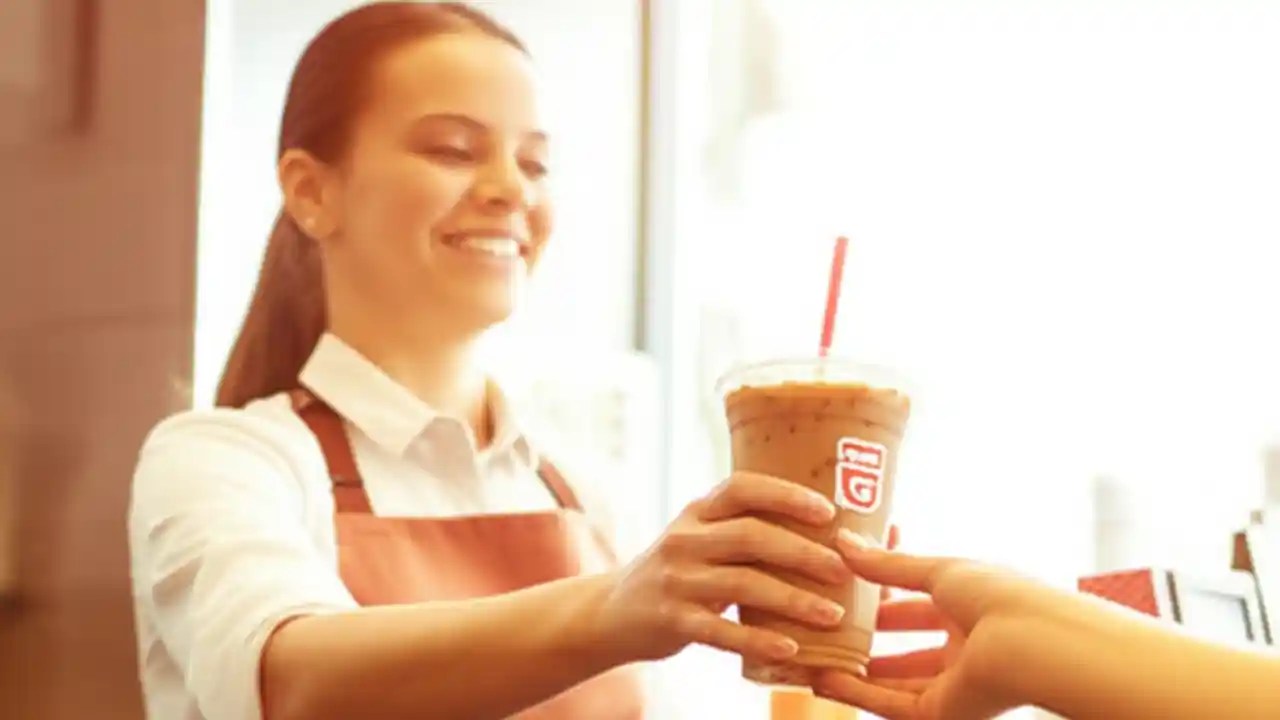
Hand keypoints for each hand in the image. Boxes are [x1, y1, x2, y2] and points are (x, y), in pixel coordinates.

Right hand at [595, 472, 853, 663]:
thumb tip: (831, 536)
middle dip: (803, 552)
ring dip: (793, 600)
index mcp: (697, 512)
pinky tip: (791, 648)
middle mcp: (684, 539)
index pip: (741, 488)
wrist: (613, 612)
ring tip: (833, 614)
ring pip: (743, 584)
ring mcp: (676, 580)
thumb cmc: (682, 572)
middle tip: (843, 570)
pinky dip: (759, 641)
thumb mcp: (701, 539)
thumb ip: (749, 532)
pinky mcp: (672, 620)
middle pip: (750, 536)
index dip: (786, 495)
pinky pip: (721, 632)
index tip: (828, 512)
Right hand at [812, 532, 1053, 719]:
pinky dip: (859, 695)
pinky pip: (893, 705)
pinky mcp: (943, 713)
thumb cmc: (998, 596)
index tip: (846, 596)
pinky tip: (826, 681)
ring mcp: (955, 684)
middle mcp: (966, 649)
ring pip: (895, 683)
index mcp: (971, 610)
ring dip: (856, 675)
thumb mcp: (936, 571)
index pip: (919, 609)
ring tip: (815, 663)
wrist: (1033, 643)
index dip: (883, 604)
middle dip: (870, 645)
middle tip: (828, 635)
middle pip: (908, 652)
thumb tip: (844, 542)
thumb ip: (889, 565)